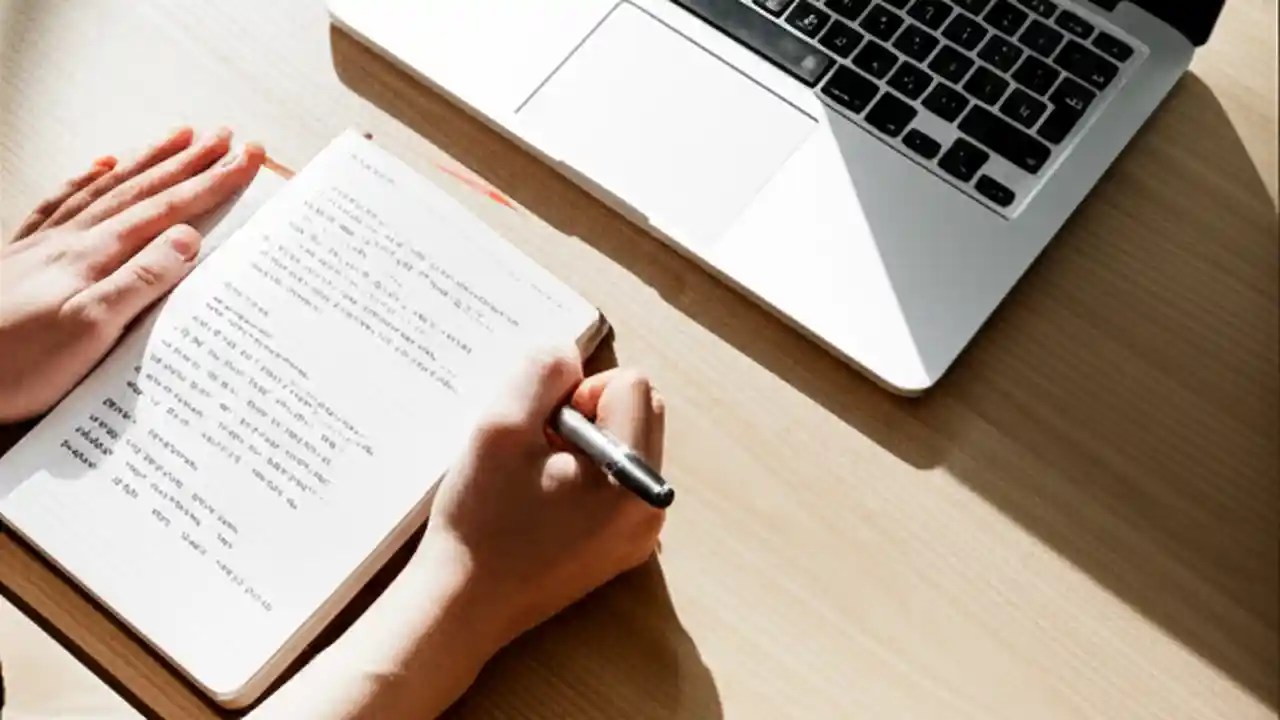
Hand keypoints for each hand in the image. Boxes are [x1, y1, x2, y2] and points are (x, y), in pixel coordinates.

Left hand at [0, 127, 263, 422]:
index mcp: (95, 256)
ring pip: (106, 188)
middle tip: (225, 137)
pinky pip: (61, 203)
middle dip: (188, 162)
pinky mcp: (21, 257)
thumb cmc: (19, 365)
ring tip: (178, 136)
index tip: (244, 158)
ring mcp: (44, 245)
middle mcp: (72, 240)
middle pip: (141, 189)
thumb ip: (141, 279)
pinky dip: (86, 180)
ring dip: (147, 161)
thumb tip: (188, 237)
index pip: (167, 210)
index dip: (210, 182)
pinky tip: (98, 167)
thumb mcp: (91, 330)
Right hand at [422, 349, 666, 651]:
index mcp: (633, 476)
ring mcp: (639, 532)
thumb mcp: (499, 426)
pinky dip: (584, 474)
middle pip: (641, 412)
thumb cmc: (479, 521)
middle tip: (539, 447)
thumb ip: (541, 373)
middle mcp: (651, 506)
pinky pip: (617, 482)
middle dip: (589, 412)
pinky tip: (541, 501)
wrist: (461, 605)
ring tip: (537, 476)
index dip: (579, 392)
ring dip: (585, 442)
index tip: (541, 429)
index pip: (632, 385)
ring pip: (628, 445)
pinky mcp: (620, 548)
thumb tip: (569, 357)